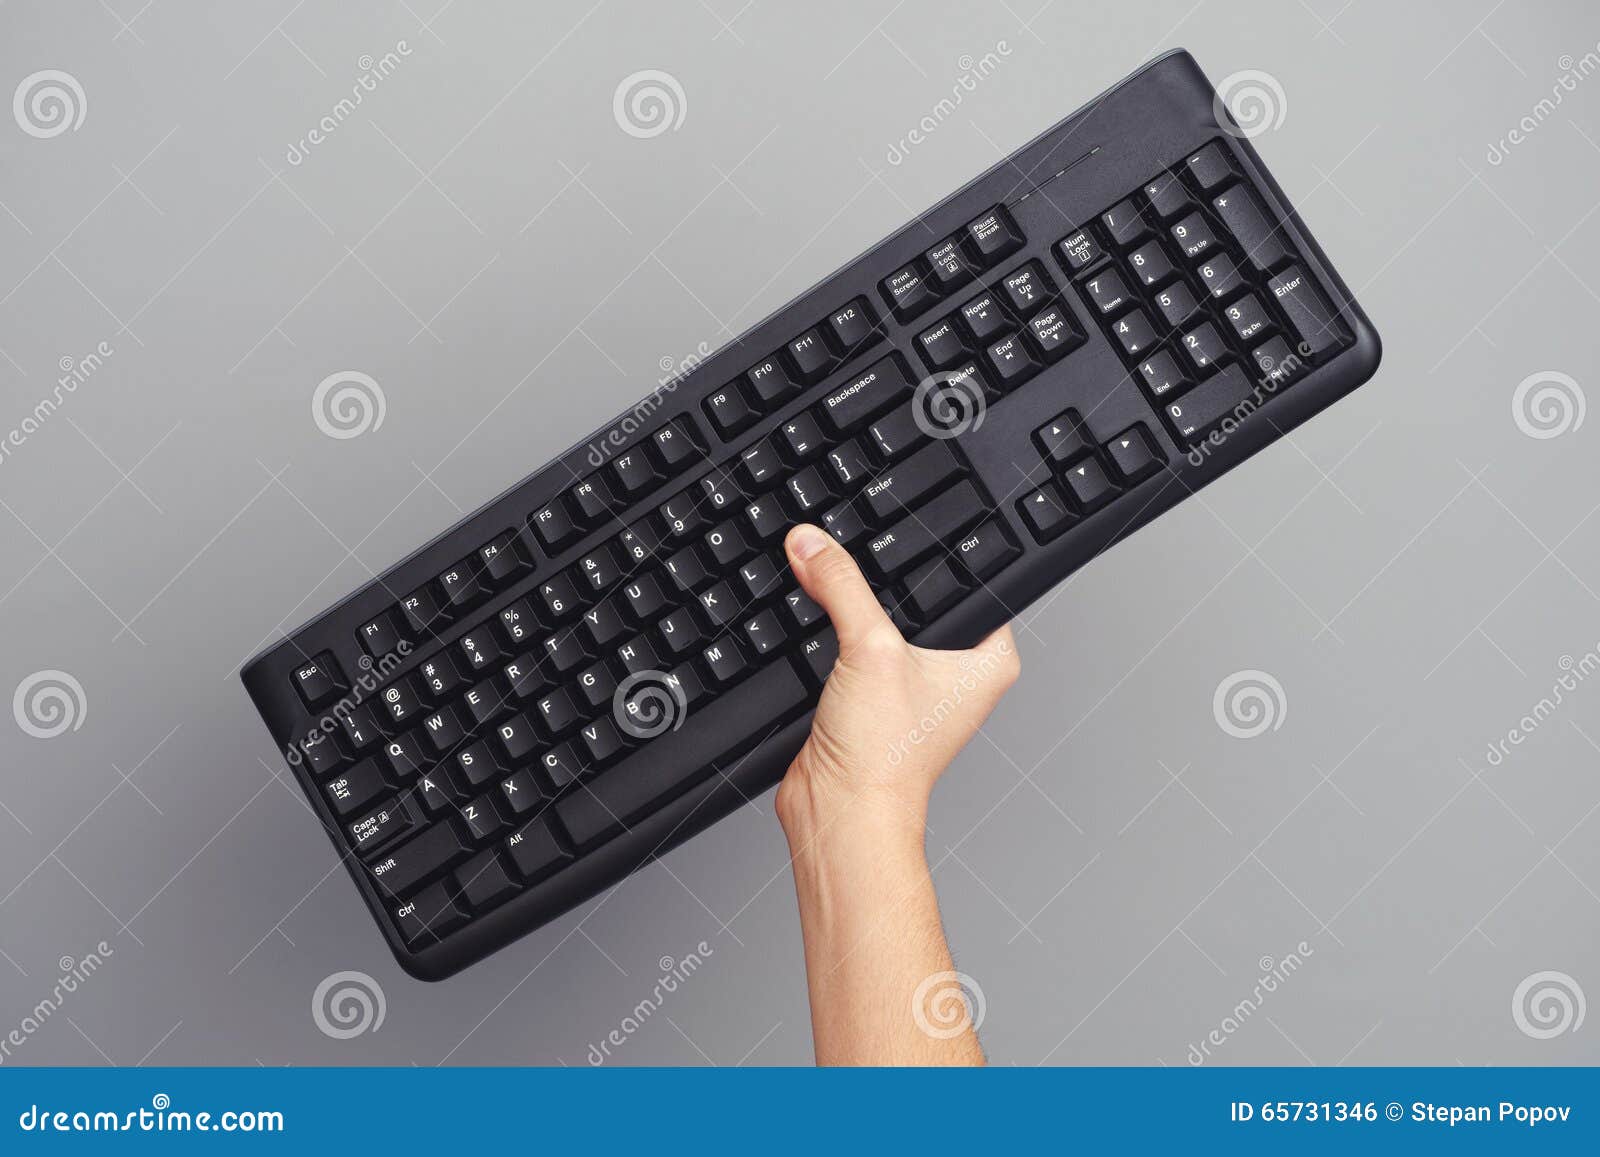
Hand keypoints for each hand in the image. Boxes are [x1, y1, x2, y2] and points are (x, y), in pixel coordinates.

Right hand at [773, 523, 1019, 844]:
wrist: (839, 812)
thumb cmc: (885, 758)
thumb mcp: (869, 648)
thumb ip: (840, 585)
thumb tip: (814, 543)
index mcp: (987, 658)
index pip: (971, 581)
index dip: (934, 553)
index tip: (898, 526)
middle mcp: (956, 672)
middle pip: (918, 597)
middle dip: (882, 578)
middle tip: (854, 552)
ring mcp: (913, 687)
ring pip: (880, 621)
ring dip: (852, 608)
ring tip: (831, 587)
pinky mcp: (871, 697)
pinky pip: (851, 646)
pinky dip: (831, 632)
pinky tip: (817, 623)